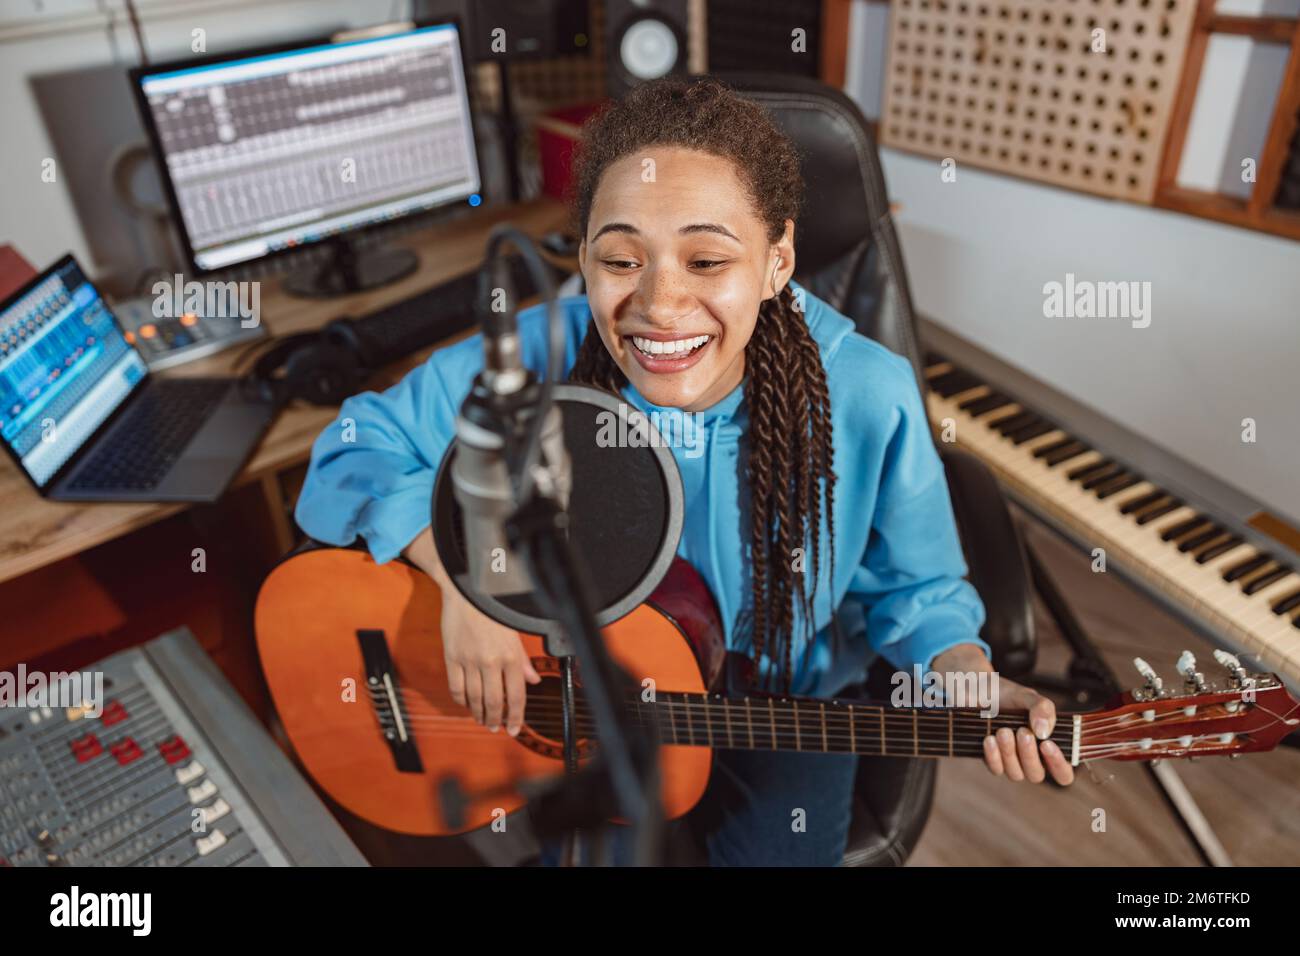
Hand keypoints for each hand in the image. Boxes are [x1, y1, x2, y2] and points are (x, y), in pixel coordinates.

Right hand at [403, 526, 540, 735]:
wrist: (466, 591)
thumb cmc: (493, 609)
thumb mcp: (514, 633)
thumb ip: (522, 661)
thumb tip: (533, 681)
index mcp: (511, 655)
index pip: (516, 695)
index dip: (515, 717)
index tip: (514, 729)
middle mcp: (491, 661)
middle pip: (493, 701)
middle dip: (495, 719)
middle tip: (496, 728)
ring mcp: (469, 661)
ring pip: (474, 698)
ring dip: (479, 714)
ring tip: (483, 721)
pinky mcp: (451, 657)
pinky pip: (456, 687)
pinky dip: (461, 700)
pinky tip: (466, 704)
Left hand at [930, 643, 1074, 785]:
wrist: (977, 689)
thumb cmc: (1008, 695)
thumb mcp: (1028, 696)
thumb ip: (1042, 709)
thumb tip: (1043, 732)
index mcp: (1048, 746)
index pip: (1063, 772)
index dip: (1059, 765)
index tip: (1047, 744)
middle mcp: (1032, 758)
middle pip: (1036, 775)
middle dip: (1029, 755)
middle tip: (1023, 732)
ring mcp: (1011, 761)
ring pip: (1016, 774)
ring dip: (1010, 753)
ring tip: (1003, 731)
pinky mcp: (992, 760)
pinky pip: (995, 769)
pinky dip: (993, 756)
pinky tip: (989, 739)